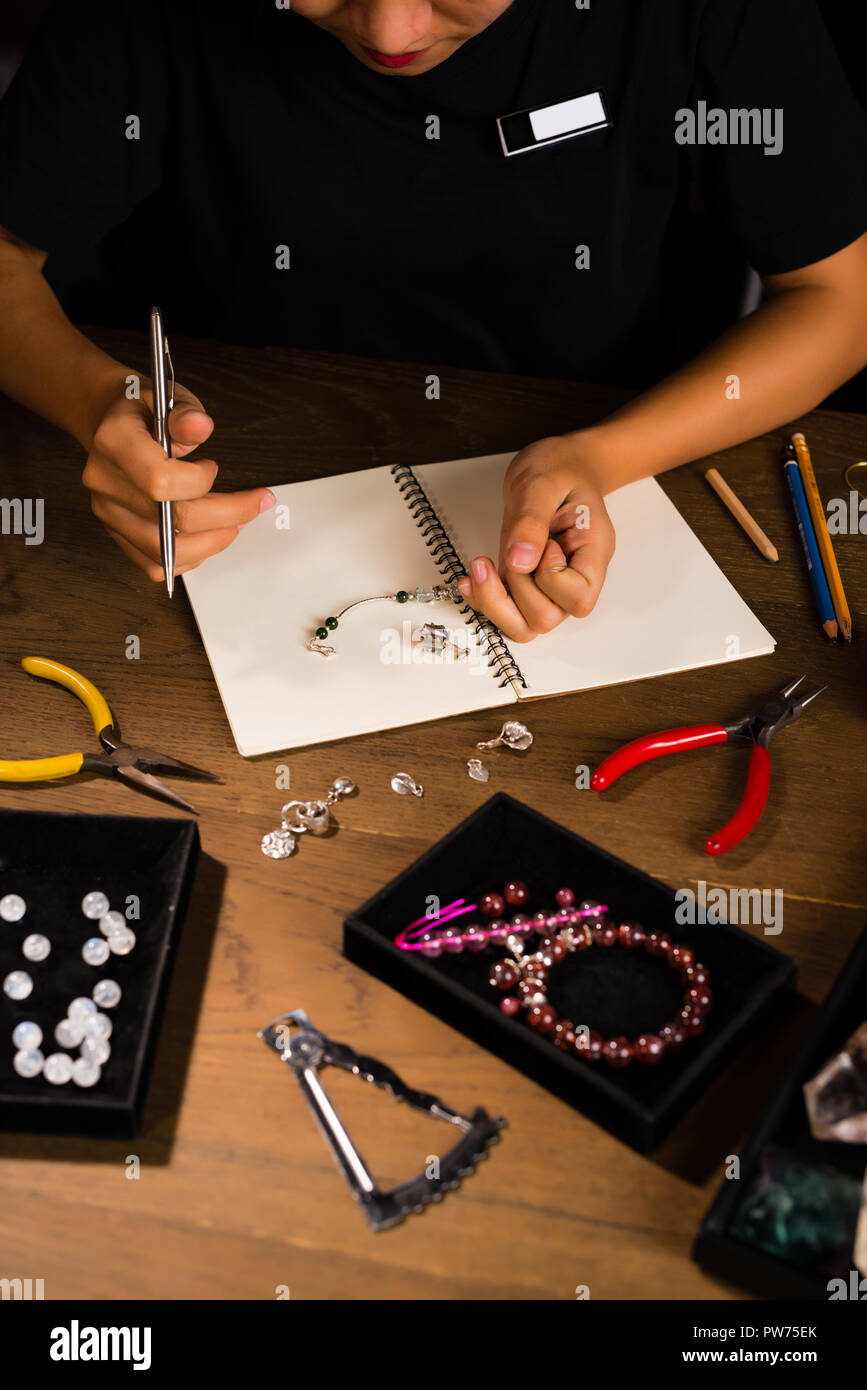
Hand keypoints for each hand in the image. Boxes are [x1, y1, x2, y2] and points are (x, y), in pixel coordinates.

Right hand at [83, 381, 274, 581]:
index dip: (199, 482)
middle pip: (171, 522)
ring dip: (212, 542)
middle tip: (254, 504)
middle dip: (227, 516)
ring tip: (236, 523)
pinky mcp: (117, 533)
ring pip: (165, 553)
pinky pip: (154, 565)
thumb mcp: (167, 398)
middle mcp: (106, 482)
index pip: (160, 482)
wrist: (112, 425)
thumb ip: (186, 414)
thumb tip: (200, 425)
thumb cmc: (143, 412)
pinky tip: (209, 537)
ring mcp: (110, 512)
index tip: (213, 468)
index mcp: (114, 443)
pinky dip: (190, 557)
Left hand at [457, 435, 615, 640]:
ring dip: (496, 603)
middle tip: (508, 551)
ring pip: (526, 625)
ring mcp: (548, 584)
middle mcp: (574, 576)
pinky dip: (483, 600)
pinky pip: (506, 611)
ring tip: (481, 567)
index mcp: (592, 552)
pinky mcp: (525, 582)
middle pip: (547, 619)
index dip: (551, 579)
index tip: (543, 544)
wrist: (560, 465)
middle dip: (516, 590)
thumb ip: (531, 521)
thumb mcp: (542, 483)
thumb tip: (519, 561)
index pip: (579, 597)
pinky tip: (471, 577)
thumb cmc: (561, 469)